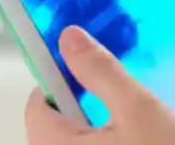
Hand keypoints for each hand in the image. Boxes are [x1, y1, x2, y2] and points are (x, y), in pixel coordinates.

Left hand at [25, 27, 174, 144]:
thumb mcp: (138, 107)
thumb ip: (100, 71)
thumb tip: (67, 39)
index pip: (36, 105)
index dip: (60, 83)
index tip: (91, 78)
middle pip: (49, 129)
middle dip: (80, 111)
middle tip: (121, 110)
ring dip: (92, 134)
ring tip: (133, 134)